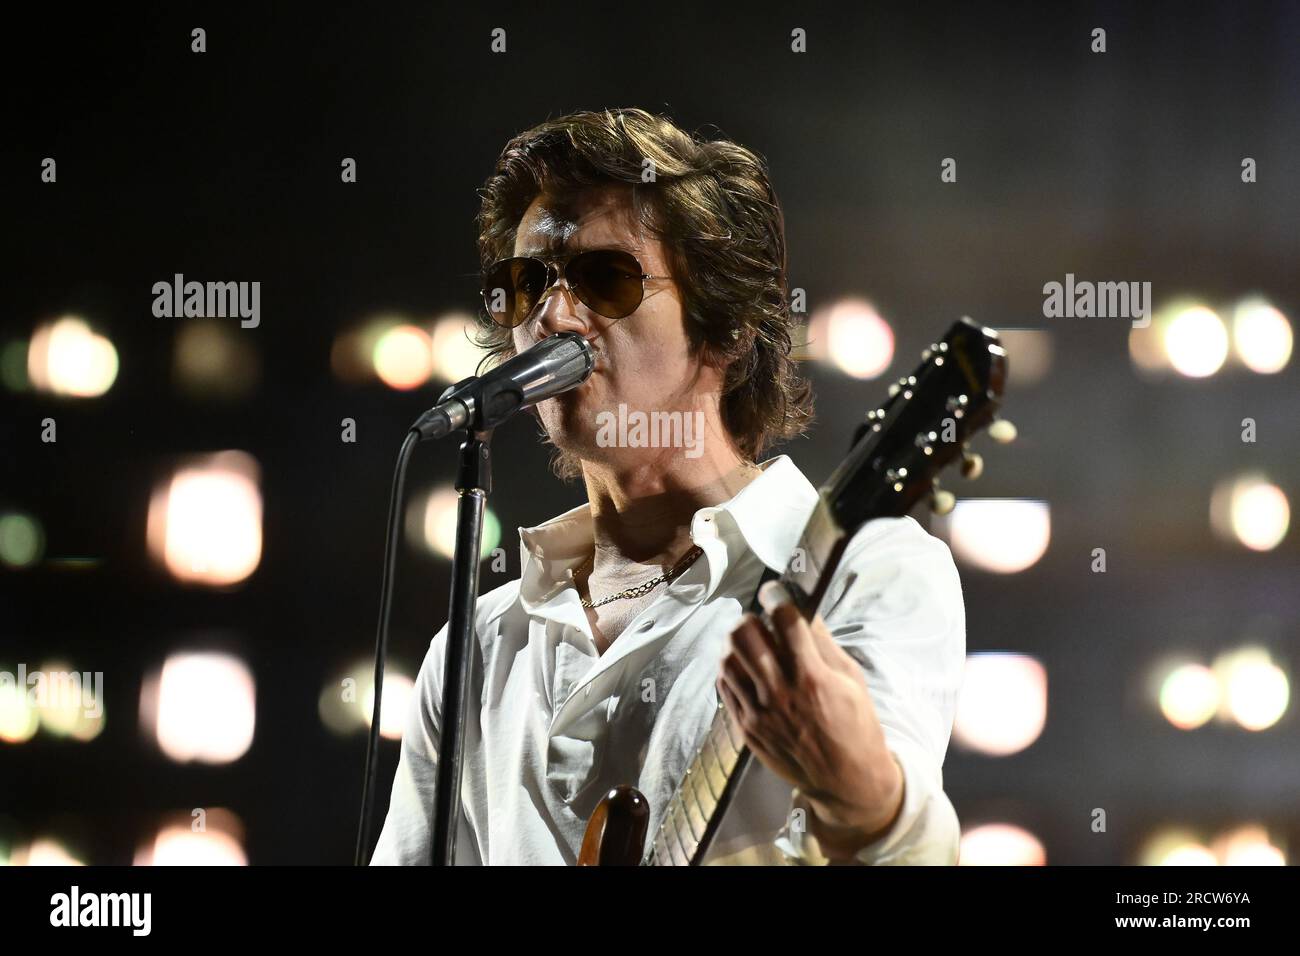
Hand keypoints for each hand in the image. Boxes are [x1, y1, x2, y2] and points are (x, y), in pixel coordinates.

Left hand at [716, 581, 903, 857]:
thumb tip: (802, 608)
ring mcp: (759, 713)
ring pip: (727, 659)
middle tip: (761, 621)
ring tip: (751, 644)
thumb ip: (823, 643)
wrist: (845, 780)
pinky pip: (725, 687)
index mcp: (812, 677)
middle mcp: (780, 693)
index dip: (777, 597)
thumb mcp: (851, 679)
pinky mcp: (746, 729)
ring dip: (736, 644)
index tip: (775, 593)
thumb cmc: (856, 726)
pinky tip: (745, 668)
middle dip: (751, 618)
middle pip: (743, 634)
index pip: (783, 619)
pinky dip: (731, 669)